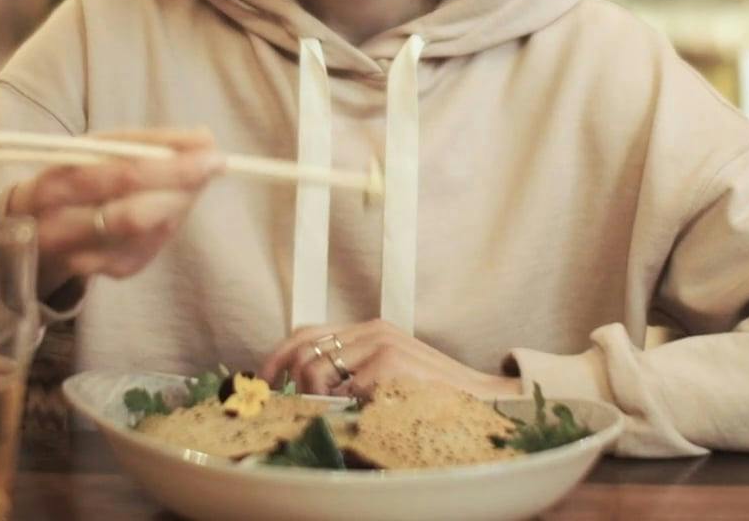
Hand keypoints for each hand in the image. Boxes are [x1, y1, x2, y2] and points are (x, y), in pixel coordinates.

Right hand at [4, 128, 221, 298]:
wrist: (24, 236)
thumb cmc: (73, 185)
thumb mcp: (95, 157)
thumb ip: (143, 146)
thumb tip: (203, 138)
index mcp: (57, 174)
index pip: (117, 161)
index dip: (165, 152)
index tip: (207, 142)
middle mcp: (56, 213)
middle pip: (125, 197)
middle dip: (177, 177)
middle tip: (216, 163)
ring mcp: (71, 249)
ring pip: (136, 227)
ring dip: (177, 204)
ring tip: (199, 183)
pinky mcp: (91, 271)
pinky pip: (139, 251)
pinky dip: (164, 229)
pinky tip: (171, 213)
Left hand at [259, 319, 522, 399]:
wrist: (485, 403)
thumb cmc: (435, 400)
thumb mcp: (388, 380)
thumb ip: (352, 376)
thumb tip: (303, 393)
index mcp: (370, 331)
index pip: (306, 333)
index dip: (277, 358)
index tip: (263, 384)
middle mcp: (373, 330)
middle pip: (303, 347)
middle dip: (288, 381)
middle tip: (290, 408)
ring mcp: (381, 345)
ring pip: (314, 370)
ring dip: (315, 400)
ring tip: (337, 417)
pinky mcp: (389, 364)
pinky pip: (341, 390)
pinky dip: (341, 408)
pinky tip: (359, 418)